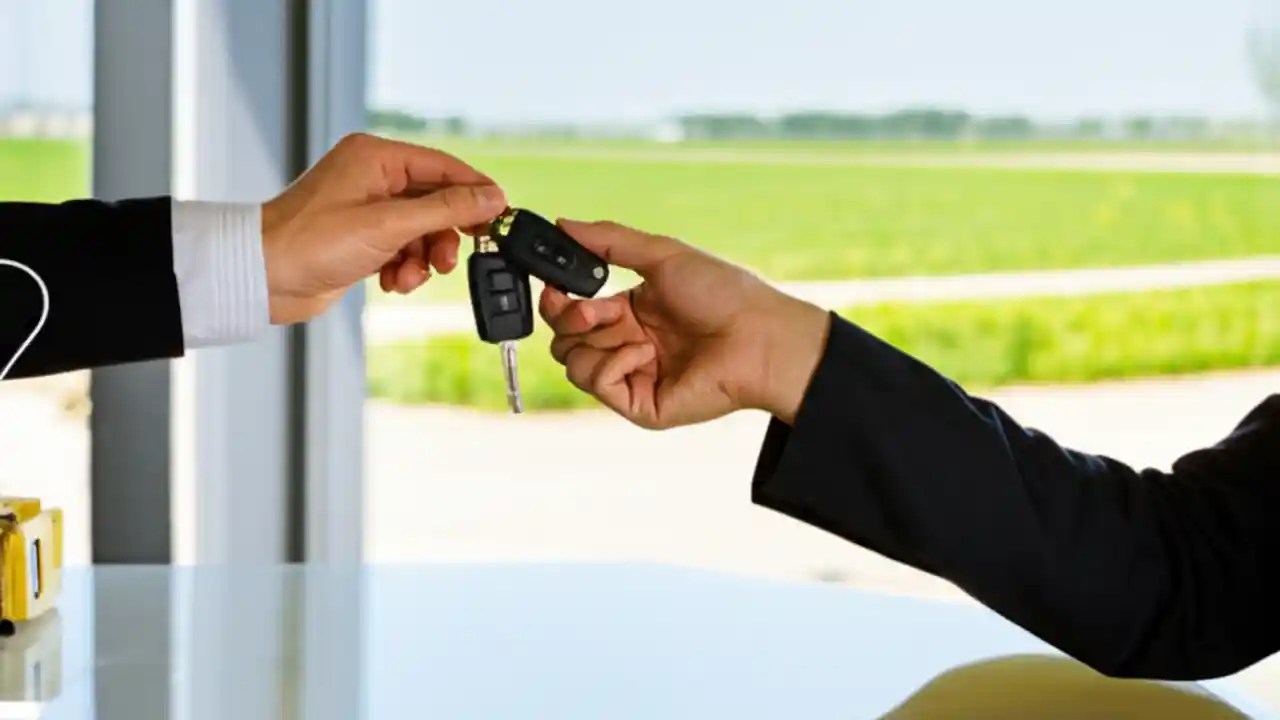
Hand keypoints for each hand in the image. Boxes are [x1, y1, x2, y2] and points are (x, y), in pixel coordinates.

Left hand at [260, 133, 506, 324]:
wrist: (262, 278)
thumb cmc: (309, 243)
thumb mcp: (389, 225)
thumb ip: (446, 210)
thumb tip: (491, 197)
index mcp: (376, 157)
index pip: (443, 166)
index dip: (474, 191)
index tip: (499, 215)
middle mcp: (372, 177)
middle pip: (435, 201)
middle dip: (443, 235)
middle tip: (448, 260)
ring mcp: (367, 210)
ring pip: (421, 231)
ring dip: (423, 259)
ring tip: (410, 277)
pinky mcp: (361, 239)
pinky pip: (402, 249)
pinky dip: (405, 268)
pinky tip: (392, 282)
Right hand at [541, 220, 831, 428]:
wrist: (759, 336)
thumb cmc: (723, 294)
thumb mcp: (662, 256)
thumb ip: (610, 240)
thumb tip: (564, 223)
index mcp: (631, 313)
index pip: (575, 312)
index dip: (559, 301)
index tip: (556, 287)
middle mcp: (629, 346)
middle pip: (566, 342)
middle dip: (568, 322)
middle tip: (588, 311)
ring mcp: (634, 377)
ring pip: (575, 366)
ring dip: (595, 343)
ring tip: (634, 336)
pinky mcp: (641, 405)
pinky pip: (600, 386)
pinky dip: (613, 364)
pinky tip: (644, 353)